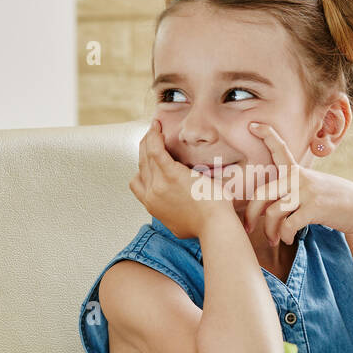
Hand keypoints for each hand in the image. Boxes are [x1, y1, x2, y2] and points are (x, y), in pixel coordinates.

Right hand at [128, 120, 234, 238]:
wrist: (215, 226)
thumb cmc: (207, 226)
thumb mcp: (181, 224)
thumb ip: (173, 213)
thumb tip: (177, 209)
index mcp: (154, 207)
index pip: (138, 183)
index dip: (142, 169)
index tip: (149, 159)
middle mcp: (151, 195)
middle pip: (141, 166)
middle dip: (144, 150)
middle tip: (152, 138)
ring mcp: (158, 184)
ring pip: (146, 155)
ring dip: (148, 139)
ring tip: (155, 129)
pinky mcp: (170, 174)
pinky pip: (155, 150)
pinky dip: (154, 136)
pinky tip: (157, 126)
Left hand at [242, 122, 352, 244]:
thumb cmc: (334, 200)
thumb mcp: (314, 186)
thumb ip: (293, 188)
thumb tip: (266, 207)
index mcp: (298, 171)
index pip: (280, 149)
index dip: (266, 135)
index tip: (252, 125)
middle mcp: (300, 178)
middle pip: (262, 193)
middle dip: (250, 213)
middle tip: (247, 228)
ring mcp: (307, 192)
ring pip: (272, 213)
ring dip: (270, 231)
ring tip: (273, 239)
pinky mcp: (314, 208)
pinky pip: (288, 225)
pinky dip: (285, 236)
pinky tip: (288, 239)